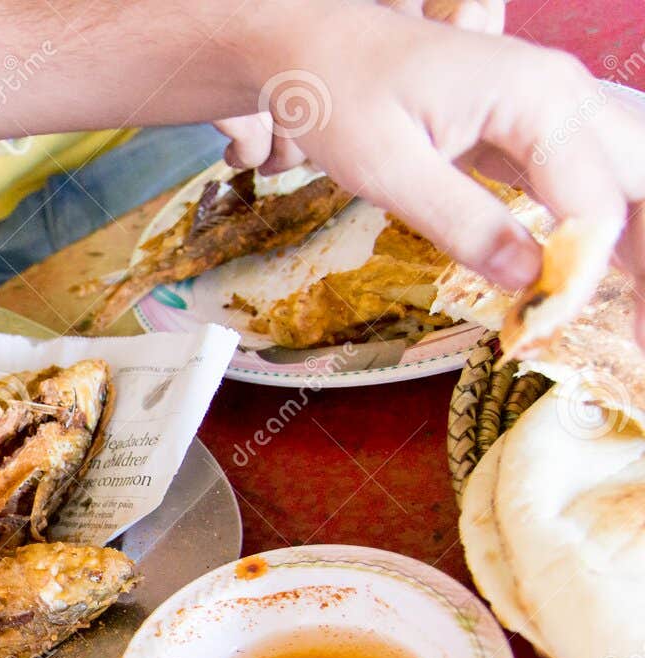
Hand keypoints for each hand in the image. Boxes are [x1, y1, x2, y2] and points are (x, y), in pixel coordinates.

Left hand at [242, 3, 644, 334]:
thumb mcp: (388, 167)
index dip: (575, 279)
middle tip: (640, 338)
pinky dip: (601, 234)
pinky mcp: (534, 131)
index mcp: (540, 99)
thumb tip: (527, 281)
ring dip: (636, 251)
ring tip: (635, 324)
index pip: (594, 207)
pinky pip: (591, 184)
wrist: (317, 48)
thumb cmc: (341, 94)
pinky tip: (603, 282)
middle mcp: (565, 97)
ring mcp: (555, 111)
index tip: (539, 331)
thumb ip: (460, 222)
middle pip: (641, 187)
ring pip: (628, 184)